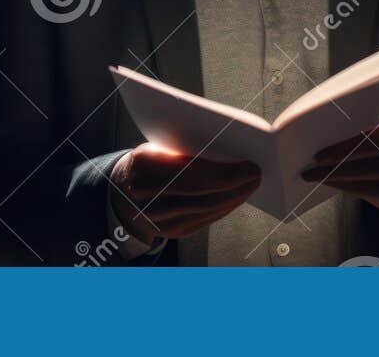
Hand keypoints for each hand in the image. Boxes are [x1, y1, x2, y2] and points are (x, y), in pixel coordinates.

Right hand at [109, 143, 261, 242]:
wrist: (121, 190)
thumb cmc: (147, 161)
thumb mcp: (159, 146)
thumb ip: (186, 148)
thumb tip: (229, 148)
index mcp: (145, 167)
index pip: (192, 175)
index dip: (225, 174)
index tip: (249, 165)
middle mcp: (148, 198)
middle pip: (203, 196)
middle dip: (235, 186)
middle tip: (256, 174)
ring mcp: (159, 220)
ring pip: (206, 212)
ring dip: (234, 198)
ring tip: (251, 184)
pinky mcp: (170, 232)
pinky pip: (204, 221)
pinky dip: (224, 209)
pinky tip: (236, 197)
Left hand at [300, 111, 378, 209]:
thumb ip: (369, 125)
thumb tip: (323, 134)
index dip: (348, 146)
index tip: (319, 154)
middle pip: (370, 158)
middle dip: (336, 162)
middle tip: (309, 166)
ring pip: (366, 177)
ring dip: (335, 177)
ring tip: (312, 175)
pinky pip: (368, 191)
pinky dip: (344, 186)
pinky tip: (329, 181)